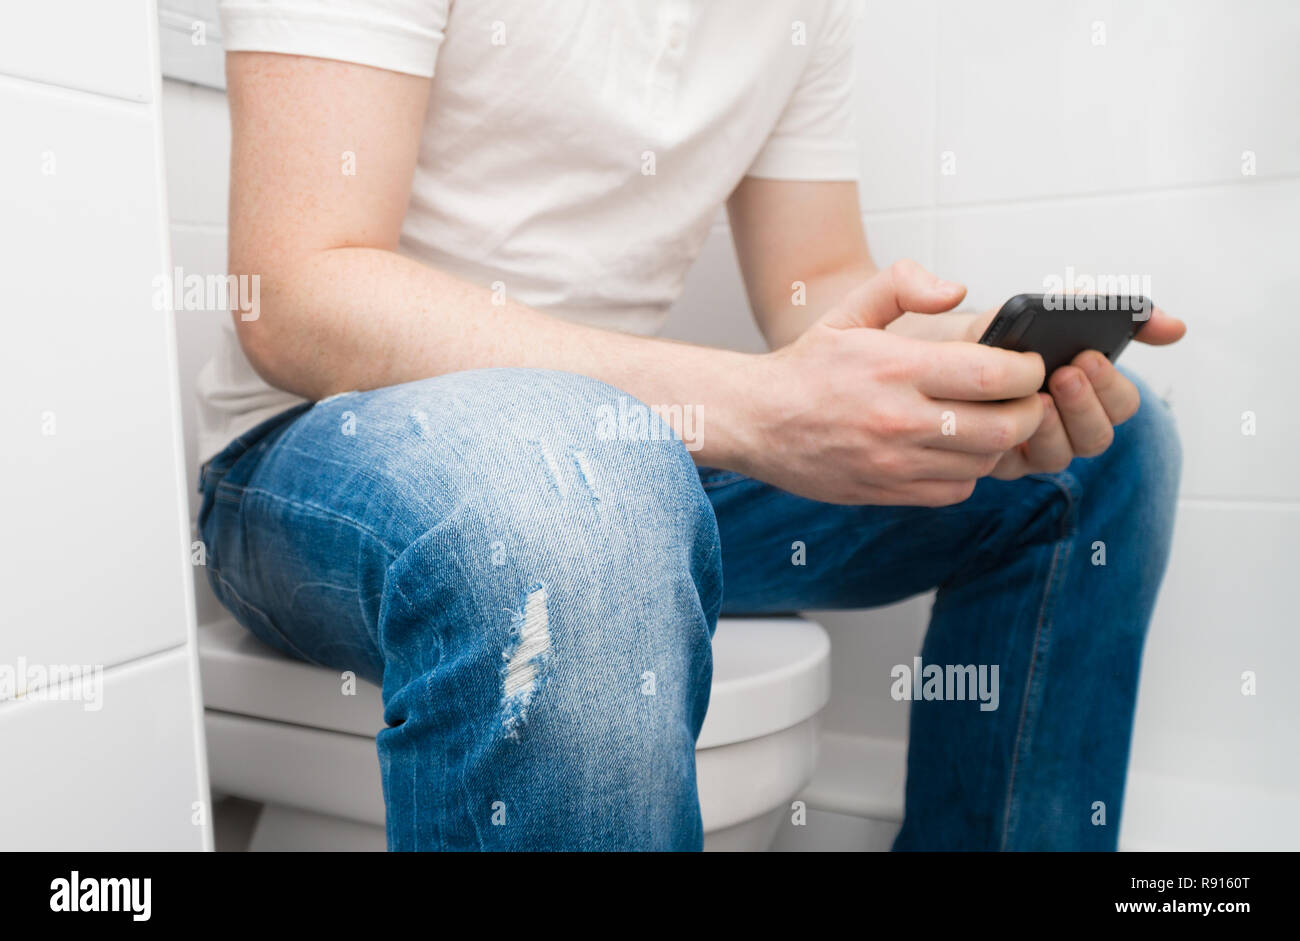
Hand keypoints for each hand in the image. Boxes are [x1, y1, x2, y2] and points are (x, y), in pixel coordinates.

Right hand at [744, 260, 1045, 505]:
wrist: (756, 421)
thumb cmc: (808, 367)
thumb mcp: (849, 311)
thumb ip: (903, 286)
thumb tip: (957, 292)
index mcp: (897, 368)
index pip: (994, 375)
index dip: (1028, 371)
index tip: (1028, 364)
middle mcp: (900, 419)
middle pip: (1004, 427)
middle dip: (1030, 410)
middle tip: (1026, 397)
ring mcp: (895, 462)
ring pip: (985, 462)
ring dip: (1000, 442)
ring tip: (992, 420)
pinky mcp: (888, 491)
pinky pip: (956, 490)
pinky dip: (968, 471)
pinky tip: (956, 449)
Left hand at [960, 306, 1185, 477]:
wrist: (950, 351)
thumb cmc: (1013, 335)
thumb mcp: (1058, 310)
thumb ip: (1115, 311)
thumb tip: (1176, 328)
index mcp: (1093, 395)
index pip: (1123, 404)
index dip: (1111, 385)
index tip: (1089, 356)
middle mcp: (1070, 429)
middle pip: (1097, 436)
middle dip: (1085, 405)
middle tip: (1065, 373)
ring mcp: (1036, 449)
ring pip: (1060, 455)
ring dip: (1052, 426)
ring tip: (1036, 396)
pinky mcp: (1000, 462)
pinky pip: (1013, 466)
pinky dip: (1011, 443)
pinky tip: (1002, 416)